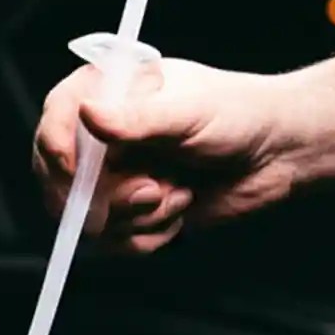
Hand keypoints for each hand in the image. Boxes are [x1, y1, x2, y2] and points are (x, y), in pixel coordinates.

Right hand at [32, 58, 301, 252]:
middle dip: (108, 197)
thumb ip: (136, 119)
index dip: (57, 149)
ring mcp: (116, 177)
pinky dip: (151, 235)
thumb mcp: (188, 112)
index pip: (57, 117)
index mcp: (110, 93)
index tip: (77, 174)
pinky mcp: (133, 213)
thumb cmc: (238, 116)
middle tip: (150, 192)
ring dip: (140, 216)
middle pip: (60, 178)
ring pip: (91, 218)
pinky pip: (117, 242)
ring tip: (178, 191)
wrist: (277, 155)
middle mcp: (104, 137)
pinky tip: (181, 208)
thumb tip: (88, 114)